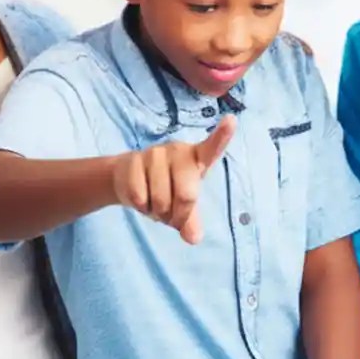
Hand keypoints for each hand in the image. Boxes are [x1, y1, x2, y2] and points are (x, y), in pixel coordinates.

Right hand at [111, 115, 235, 243]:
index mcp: (196, 159)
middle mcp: (177, 151)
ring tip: (154, 203)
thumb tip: (193, 238)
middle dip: (178, 215)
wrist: (127, 180)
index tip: (232, 120)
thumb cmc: (164, 190)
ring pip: (161, 201)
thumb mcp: (182, 207)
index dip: (222, 135)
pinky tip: (140, 198)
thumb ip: (190, 222)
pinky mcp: (133, 160)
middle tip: (171, 214)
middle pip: (188, 195)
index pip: (212, 148)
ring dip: (157, 213)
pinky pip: (140, 198)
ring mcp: (154, 154)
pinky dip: (140, 207)